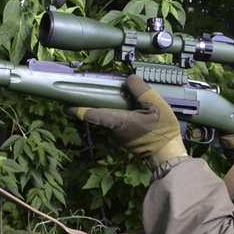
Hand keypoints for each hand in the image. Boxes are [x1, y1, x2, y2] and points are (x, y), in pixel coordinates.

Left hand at [65, 74, 185, 168]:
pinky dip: (120, 114)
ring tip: (120, 94)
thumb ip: (141, 90)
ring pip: (110, 118)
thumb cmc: (162, 132)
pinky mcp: (125, 140)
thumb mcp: (156, 105)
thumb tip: (129, 78)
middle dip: (97, 102)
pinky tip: (131, 107)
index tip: (65, 104)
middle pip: (100, 114)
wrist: (168, 155)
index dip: (77, 109)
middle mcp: (114, 131)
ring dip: (111, 107)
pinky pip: (118, 123)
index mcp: (118, 122)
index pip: (92, 115)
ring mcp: (118, 137)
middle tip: (94, 88)